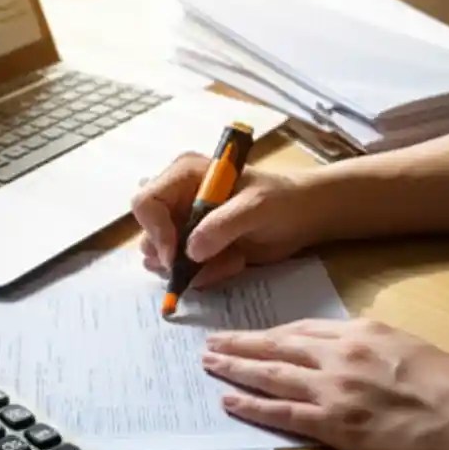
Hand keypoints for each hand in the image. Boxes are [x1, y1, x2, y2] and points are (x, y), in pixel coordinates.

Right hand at [131, 153, 325, 287]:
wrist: (302, 217)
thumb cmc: (281, 200)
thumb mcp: (256, 207)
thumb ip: (222, 225)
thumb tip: (189, 251)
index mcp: (184, 175)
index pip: (145, 202)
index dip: (155, 231)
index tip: (176, 255)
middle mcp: (176, 198)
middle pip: (148, 234)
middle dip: (175, 256)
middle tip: (206, 263)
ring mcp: (183, 224)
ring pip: (163, 257)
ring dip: (195, 268)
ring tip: (230, 259)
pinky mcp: (194, 247)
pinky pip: (184, 270)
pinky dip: (207, 274)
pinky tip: (234, 262)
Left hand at [201, 318, 448, 449]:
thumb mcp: (409, 347)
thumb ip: (372, 347)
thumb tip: (347, 350)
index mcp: (362, 332)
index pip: (302, 329)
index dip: (269, 332)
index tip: (248, 332)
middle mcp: (342, 355)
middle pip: (277, 345)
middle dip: (239, 343)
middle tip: (208, 341)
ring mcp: (336, 389)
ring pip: (271, 374)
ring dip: (235, 368)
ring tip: (208, 364)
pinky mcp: (337, 425)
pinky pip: (282, 413)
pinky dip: (251, 406)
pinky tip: (229, 402)